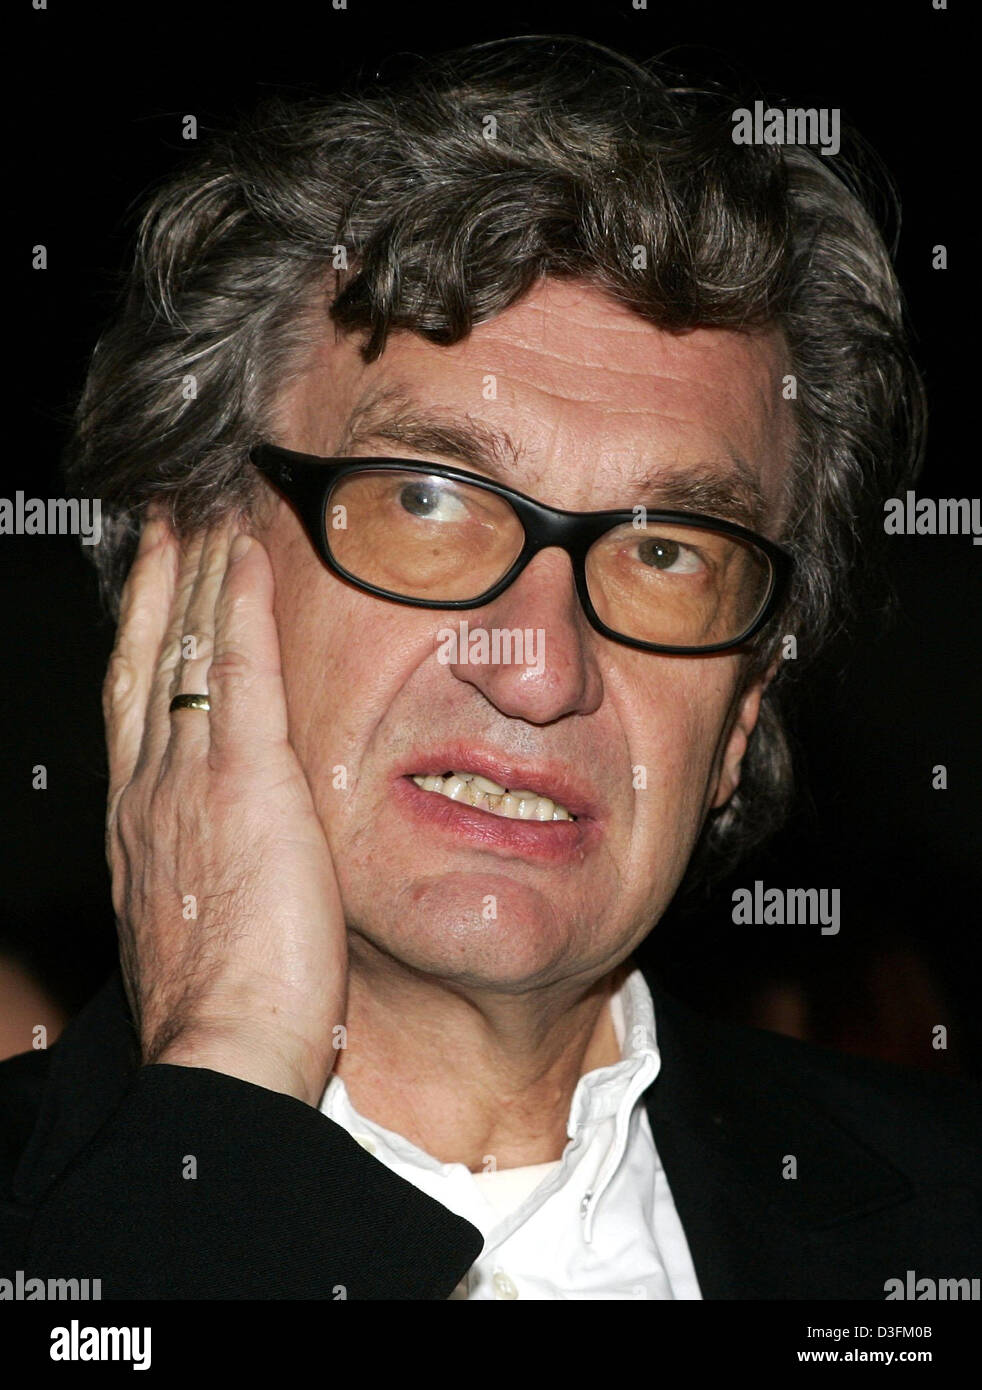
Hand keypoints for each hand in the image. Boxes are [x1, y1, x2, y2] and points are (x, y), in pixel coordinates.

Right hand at [103, 516, 346, 1105]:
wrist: (222, 1051)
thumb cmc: (220, 1007)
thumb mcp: (194, 918)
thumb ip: (202, 864)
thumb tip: (222, 851)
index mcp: (141, 819)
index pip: (134, 701)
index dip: (141, 634)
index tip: (154, 580)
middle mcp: (151, 785)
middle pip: (145, 657)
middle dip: (157, 579)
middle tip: (168, 514)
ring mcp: (191, 776)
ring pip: (186, 647)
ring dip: (198, 570)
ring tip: (205, 508)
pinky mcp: (246, 780)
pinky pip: (238, 669)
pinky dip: (240, 605)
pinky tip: (249, 553)